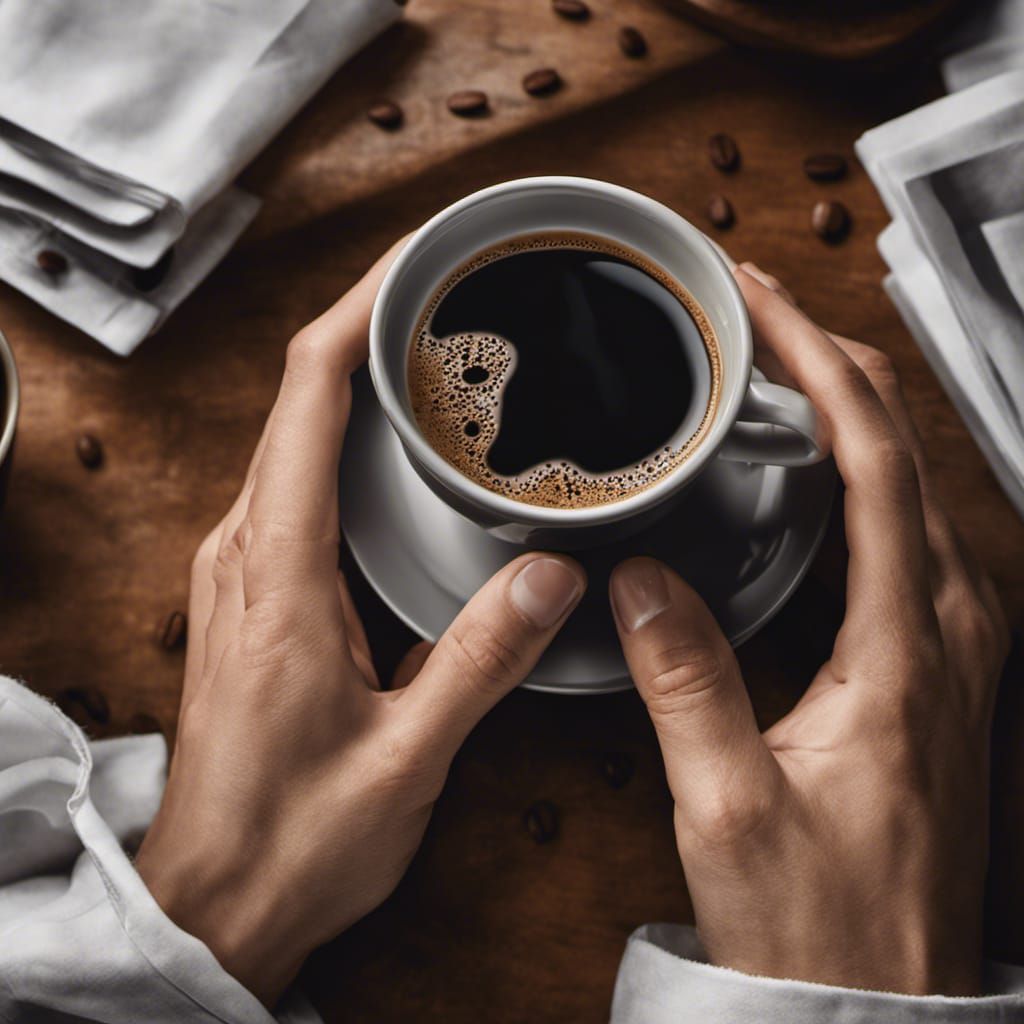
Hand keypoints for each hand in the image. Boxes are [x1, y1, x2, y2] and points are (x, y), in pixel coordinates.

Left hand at [135, 242, 585, 1006]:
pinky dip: (351, 437)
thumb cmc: (293, 836)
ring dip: (364, 377)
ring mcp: (246, 567)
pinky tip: (406, 444)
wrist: (220, 899)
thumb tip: (553, 573)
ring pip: (302, 433)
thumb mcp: (406, 753)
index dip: (359, 309)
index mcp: (276, 569)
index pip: (308, 394)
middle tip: (459, 291)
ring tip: (445, 346)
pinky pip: (302, 482)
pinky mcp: (259, 590)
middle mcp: (246, 549)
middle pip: (303, 393)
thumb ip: (480, 657)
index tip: (420, 261)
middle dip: (374, 324)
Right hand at [610, 263, 1009, 995]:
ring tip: (765, 362)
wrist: (880, 996)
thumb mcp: (732, 808)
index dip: (817, 366)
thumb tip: (638, 580)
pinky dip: (852, 466)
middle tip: (746, 313)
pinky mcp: (927, 659)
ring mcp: (947, 640)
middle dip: (827, 358)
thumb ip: (686, 683)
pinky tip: (805, 463)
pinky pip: (900, 528)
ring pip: (906, 479)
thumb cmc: (822, 918)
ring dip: (842, 404)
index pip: (873, 461)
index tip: (757, 308)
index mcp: (908, 644)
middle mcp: (948, 625)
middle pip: (901, 446)